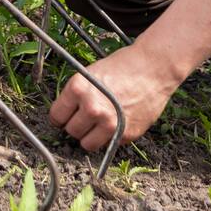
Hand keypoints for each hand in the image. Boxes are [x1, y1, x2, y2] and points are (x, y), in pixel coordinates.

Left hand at [48, 43, 177, 152]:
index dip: (61, 116)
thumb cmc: (122, 66)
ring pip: (86, 144)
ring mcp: (109, 123)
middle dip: (76, 126)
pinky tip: (117, 121)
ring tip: (98, 125)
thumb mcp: (91, 73)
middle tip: (85, 118)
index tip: (65, 117)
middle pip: (71, 131)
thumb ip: (76, 94)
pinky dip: (110, 137)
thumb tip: (65, 115)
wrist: (153, 68)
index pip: (57, 116)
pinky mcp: (125, 133)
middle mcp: (91, 107)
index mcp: (78, 89)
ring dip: (90, 136)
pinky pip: (108, 144)